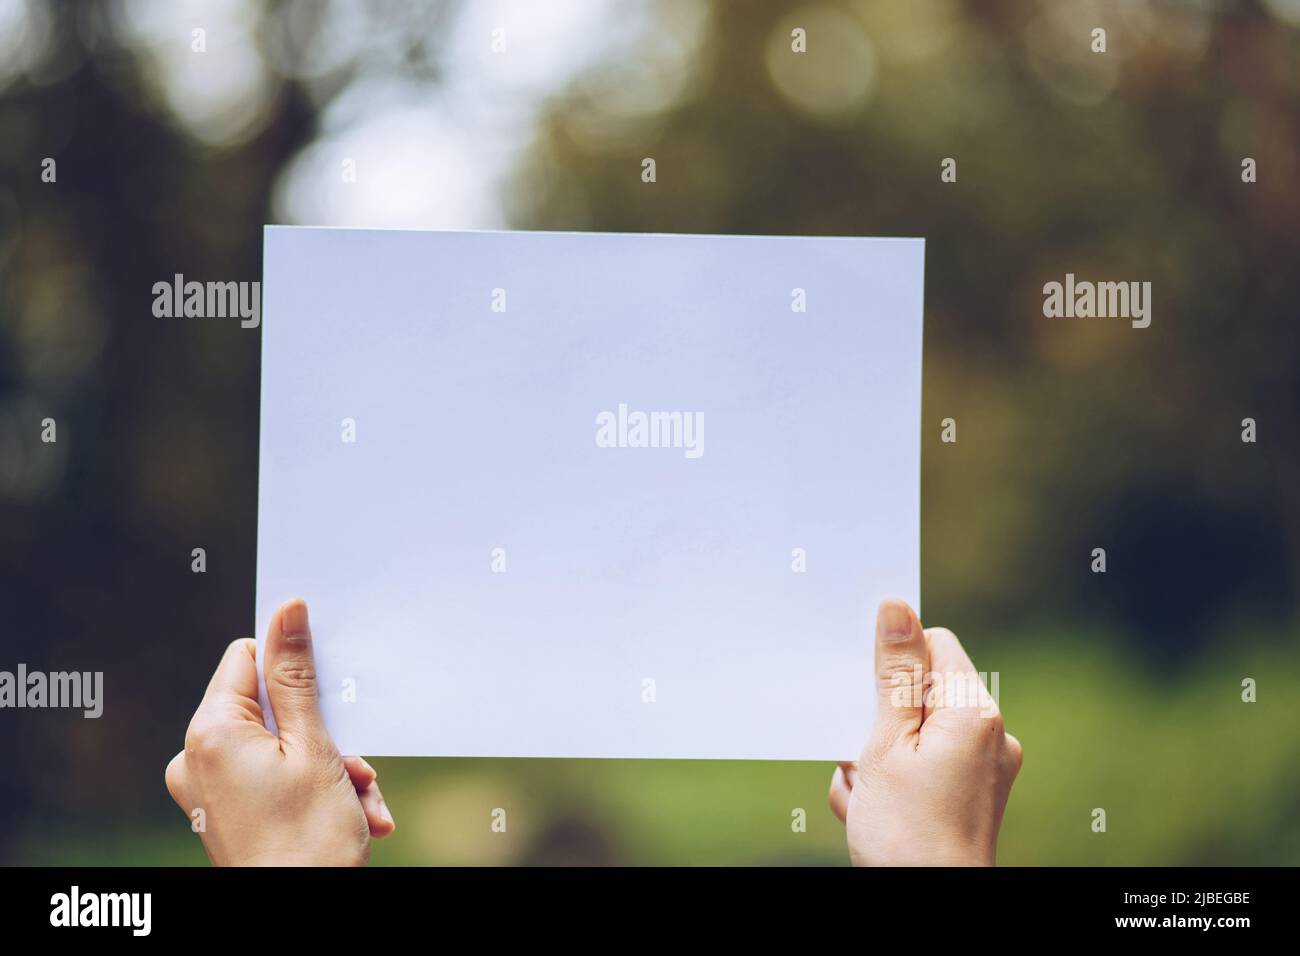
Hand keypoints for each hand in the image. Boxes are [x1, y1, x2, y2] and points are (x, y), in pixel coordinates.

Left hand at [165, 599, 394, 865]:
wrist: (299, 923)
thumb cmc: (308, 844)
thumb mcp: (314, 746)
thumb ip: (297, 676)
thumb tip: (287, 610)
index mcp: (211, 732)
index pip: (248, 657)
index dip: (295, 668)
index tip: (331, 692)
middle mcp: (196, 757)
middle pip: (270, 706)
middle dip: (324, 732)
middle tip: (356, 768)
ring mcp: (208, 789)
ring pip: (280, 745)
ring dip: (329, 767)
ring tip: (360, 802)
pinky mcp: (223, 812)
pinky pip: (271, 777)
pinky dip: (312, 789)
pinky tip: (350, 815)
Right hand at [829, 599, 1021, 865]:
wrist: (932, 915)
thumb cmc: (907, 837)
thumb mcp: (885, 745)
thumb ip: (894, 675)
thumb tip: (896, 607)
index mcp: (975, 714)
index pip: (934, 644)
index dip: (893, 661)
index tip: (863, 693)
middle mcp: (992, 735)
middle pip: (921, 692)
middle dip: (878, 723)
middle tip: (861, 762)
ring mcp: (985, 767)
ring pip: (914, 734)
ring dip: (878, 759)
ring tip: (868, 799)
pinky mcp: (973, 793)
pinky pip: (925, 766)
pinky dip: (894, 782)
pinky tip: (876, 812)